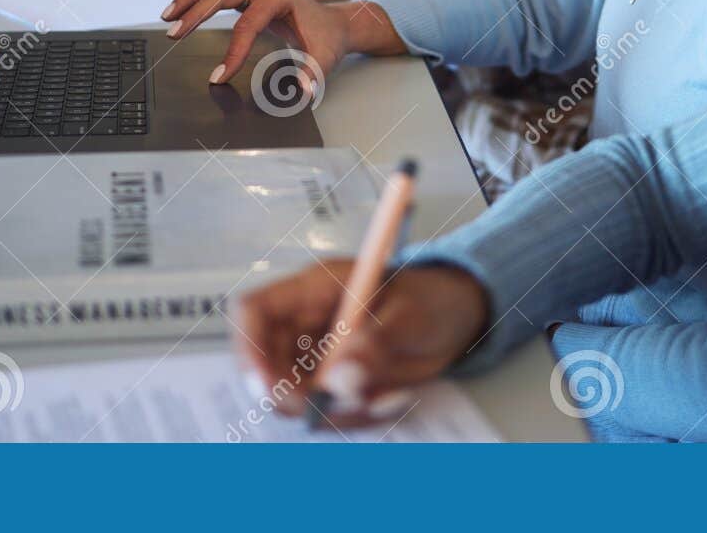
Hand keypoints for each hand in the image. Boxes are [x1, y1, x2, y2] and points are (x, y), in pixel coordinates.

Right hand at [160, 0, 405, 85]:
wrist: (336, 24)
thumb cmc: (329, 40)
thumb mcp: (324, 59)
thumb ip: (313, 74)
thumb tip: (304, 91)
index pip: (248, 25)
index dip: (232, 52)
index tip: (219, 77)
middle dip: (196, 14)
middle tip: (174, 35)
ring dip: (189, 0)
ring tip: (167, 19)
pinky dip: (196, 0)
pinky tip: (179, 12)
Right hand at [232, 259, 489, 422]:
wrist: (458, 316)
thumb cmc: (432, 298)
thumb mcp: (410, 315)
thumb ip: (375, 345)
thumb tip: (340, 381)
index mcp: (314, 290)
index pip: (255, 312)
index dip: (248, 348)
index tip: (267, 388)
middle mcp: (307, 324)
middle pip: (266, 365)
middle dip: (293, 395)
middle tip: (335, 407)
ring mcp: (319, 356)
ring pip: (295, 397)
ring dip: (334, 410)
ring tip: (386, 398)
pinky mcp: (337, 382)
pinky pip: (327, 411)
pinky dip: (354, 415)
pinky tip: (391, 398)